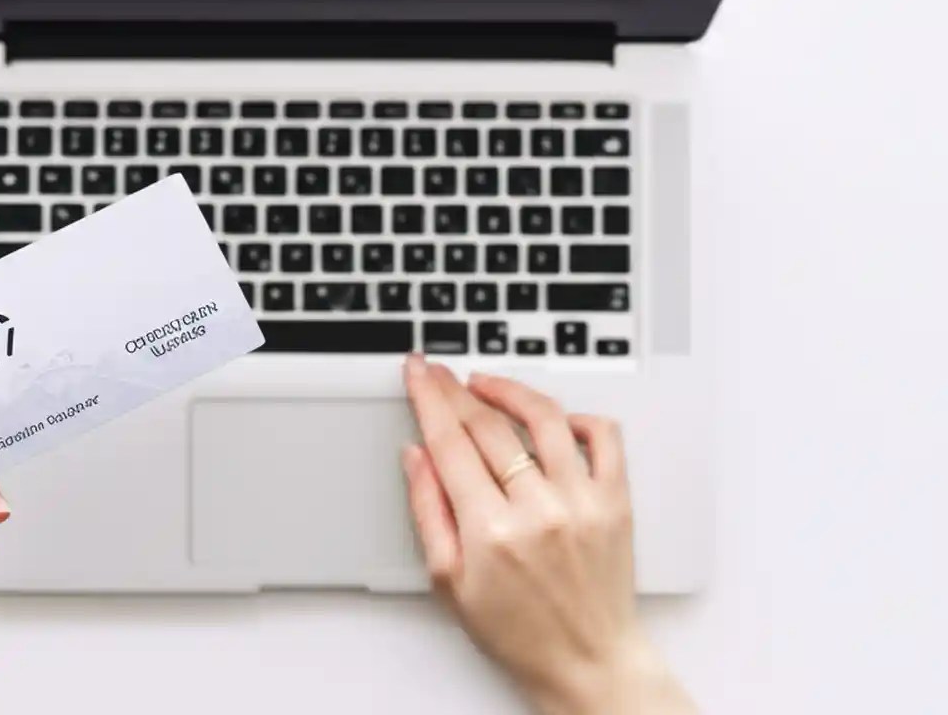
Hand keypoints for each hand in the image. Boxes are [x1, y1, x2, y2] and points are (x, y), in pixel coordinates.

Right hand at [401, 355, 694, 714]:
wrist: (586, 660)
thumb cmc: (517, 630)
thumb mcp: (448, 581)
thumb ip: (429, 511)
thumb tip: (417, 455)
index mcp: (490, 530)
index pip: (450, 442)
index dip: (428, 399)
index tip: (418, 374)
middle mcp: (538, 508)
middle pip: (488, 424)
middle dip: (456, 389)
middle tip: (440, 372)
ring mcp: (581, 500)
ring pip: (544, 417)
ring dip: (509, 391)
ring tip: (486, 383)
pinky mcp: (616, 501)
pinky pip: (605, 437)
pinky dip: (579, 417)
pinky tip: (555, 418)